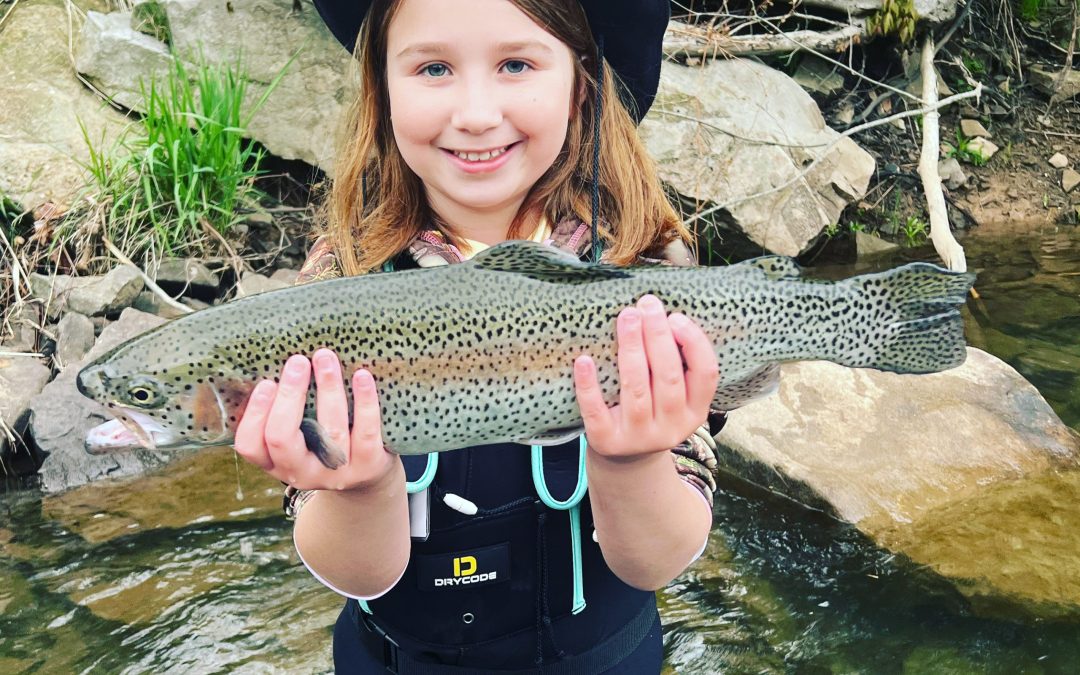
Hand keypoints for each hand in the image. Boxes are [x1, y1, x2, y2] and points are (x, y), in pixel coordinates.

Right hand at [234, 348, 398, 491]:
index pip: (249, 445)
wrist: (367, 476)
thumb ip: (284, 410)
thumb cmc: (322, 443)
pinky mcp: (367, 465)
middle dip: (290, 396)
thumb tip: (276, 359)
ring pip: (328, 429)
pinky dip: (364, 401)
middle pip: (282, 438)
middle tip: (297, 361)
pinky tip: (362, 376)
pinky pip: (366, 431)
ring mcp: (334, 472)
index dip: (255, 414)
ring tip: (326, 357)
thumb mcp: (298, 435)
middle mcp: (300, 472)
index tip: (267, 382)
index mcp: (274, 462)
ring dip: (328, 388)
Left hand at [573, 295, 718, 458]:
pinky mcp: (607, 441)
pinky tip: (584, 360)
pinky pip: (596, 410)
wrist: (626, 461)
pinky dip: (589, 385)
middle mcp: (672, 426)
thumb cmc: (651, 411)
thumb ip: (675, 365)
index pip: (706, 374)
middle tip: (647, 305)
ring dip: (631, 349)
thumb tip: (659, 313)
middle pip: (668, 377)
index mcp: (695, 411)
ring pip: (636, 390)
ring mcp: (639, 437)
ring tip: (626, 317)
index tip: (675, 316)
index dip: (694, 344)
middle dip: (658, 337)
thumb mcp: (675, 397)